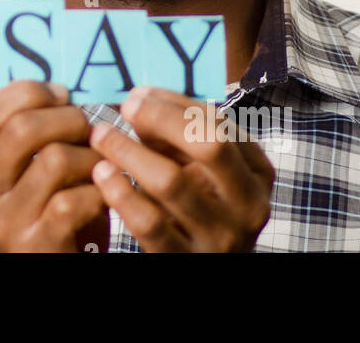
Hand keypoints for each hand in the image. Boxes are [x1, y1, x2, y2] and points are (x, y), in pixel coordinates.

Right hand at [0, 80, 110, 251]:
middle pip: (22, 128)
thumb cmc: (47, 218)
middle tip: (88, 131)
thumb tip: (60, 90)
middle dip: (68, 120)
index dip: (29, 92)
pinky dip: (99, 194)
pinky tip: (103, 198)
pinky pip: (74, 201)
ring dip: (90, 159)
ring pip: (55, 160)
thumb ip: (29, 139)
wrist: (49, 275)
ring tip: (99, 169)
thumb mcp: (24, 176)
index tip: (61, 96)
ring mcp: (3, 221)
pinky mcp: (34, 245)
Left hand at [88, 86, 273, 251]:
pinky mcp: (185, 259)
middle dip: (162, 119)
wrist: (203, 265)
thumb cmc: (198, 207)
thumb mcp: (201, 170)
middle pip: (210, 145)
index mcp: (257, 174)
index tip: (139, 94)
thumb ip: (176, 137)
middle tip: (125, 107)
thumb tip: (138, 102)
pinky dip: (121, 192)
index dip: (175, 103)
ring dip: (129, 151)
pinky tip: (102, 174)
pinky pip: (149, 222)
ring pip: (172, 182)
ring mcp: (220, 237)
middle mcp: (248, 206)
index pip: (220, 124)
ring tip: (101, 136)